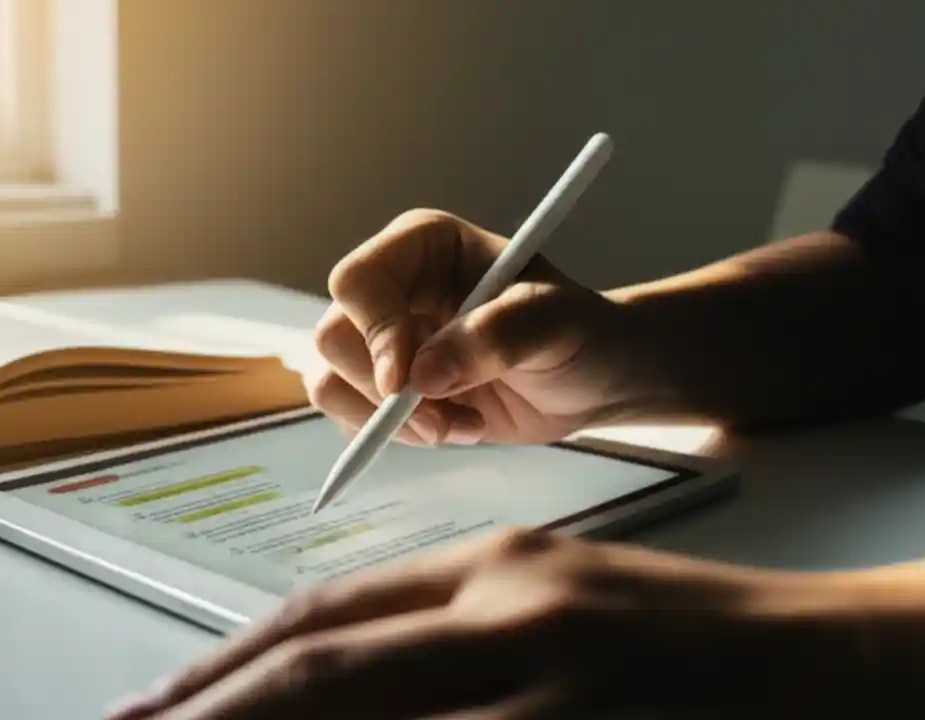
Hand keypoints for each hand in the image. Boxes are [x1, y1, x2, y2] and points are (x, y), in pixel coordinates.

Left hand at [105, 528, 924, 718]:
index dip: (225, 667)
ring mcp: (551, 687)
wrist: (827, 662)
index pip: (326, 614)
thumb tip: (328, 675)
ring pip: (368, 718)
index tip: (154, 707)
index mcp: (495, 568)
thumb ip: (442, 630)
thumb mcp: (551, 604)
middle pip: (322, 668)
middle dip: (211, 713)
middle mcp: (510, 617)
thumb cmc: (688, 637)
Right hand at [308, 209, 636, 446]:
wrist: (591, 379)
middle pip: (334, 335)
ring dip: (390, 422)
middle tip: (443, 418)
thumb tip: (423, 376)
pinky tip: (456, 429)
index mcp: (421, 246)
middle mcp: (393, 287)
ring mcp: (384, 338)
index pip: (359, 280)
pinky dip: (396, 436)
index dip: (373, 331)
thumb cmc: (578, 333)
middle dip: (383, 391)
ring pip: (333, 380)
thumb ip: (494, 337)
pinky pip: (349, 414)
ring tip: (458, 427)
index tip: (406, 382)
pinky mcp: (386, 386)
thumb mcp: (553, 323)